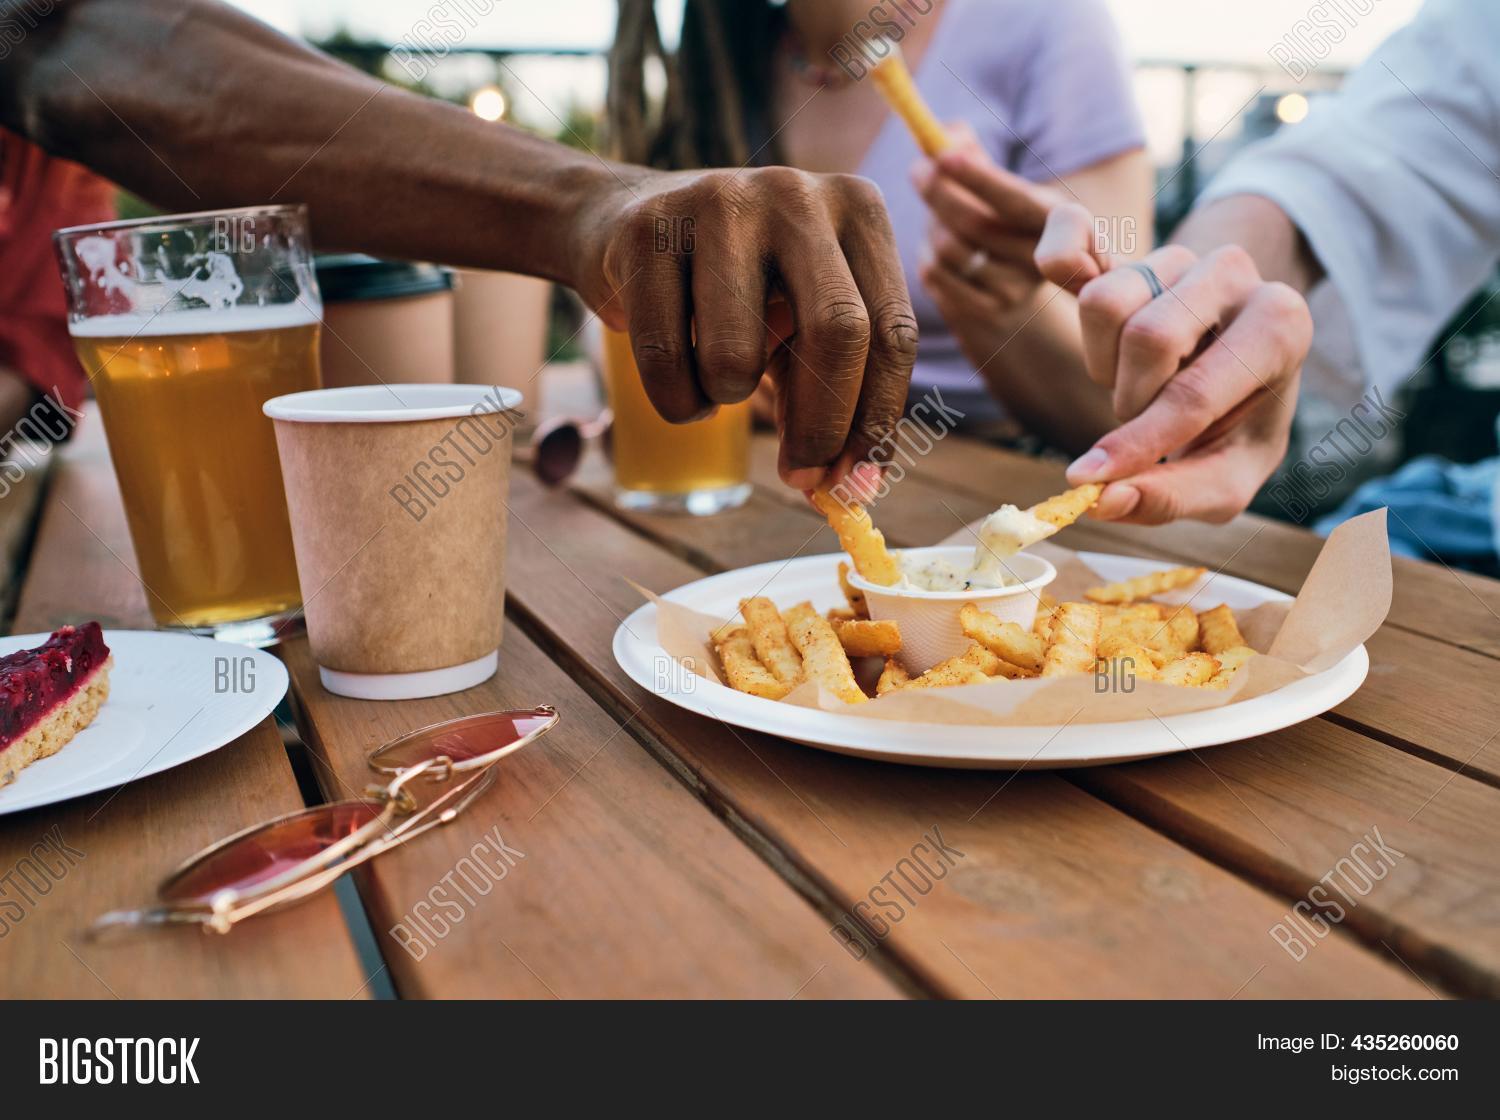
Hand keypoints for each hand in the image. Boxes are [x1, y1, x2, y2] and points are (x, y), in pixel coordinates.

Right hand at [571, 165, 916, 495]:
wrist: (623, 225)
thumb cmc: (736, 290)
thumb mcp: (801, 325)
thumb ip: (837, 395)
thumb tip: (852, 489)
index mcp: (859, 210)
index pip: (892, 331)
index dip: (877, 421)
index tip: (856, 486)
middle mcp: (797, 194)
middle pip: (837, 332)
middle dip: (820, 427)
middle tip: (798, 477)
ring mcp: (719, 202)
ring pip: (736, 358)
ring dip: (725, 399)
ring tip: (716, 380)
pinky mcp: (647, 232)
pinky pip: (665, 360)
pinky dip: (676, 398)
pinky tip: (677, 369)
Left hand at [912, 126, 1057, 319]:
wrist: (1014, 293)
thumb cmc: (1002, 224)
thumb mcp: (1000, 188)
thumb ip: (974, 155)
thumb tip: (946, 133)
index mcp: (1053, 219)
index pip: (1014, 199)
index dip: (978, 178)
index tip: (942, 156)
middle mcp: (1040, 258)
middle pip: (972, 221)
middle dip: (937, 190)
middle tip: (918, 169)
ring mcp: (1014, 291)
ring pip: (948, 247)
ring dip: (932, 226)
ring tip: (938, 221)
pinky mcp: (986, 313)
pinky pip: (935, 275)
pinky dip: (926, 255)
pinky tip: (937, 251)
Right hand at [1036, 212, 1312, 523]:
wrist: (1238, 369)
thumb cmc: (1235, 428)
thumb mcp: (1226, 478)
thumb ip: (1172, 498)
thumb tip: (1101, 500)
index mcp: (1281, 326)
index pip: (1194, 390)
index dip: (1138, 442)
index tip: (1089, 479)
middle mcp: (1234, 273)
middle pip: (1147, 336)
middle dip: (1129, 400)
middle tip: (1143, 421)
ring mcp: (1177, 255)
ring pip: (1106, 302)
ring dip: (1103, 364)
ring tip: (1134, 384)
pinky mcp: (1128, 247)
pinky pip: (1074, 238)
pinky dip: (1060, 254)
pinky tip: (1067, 273)